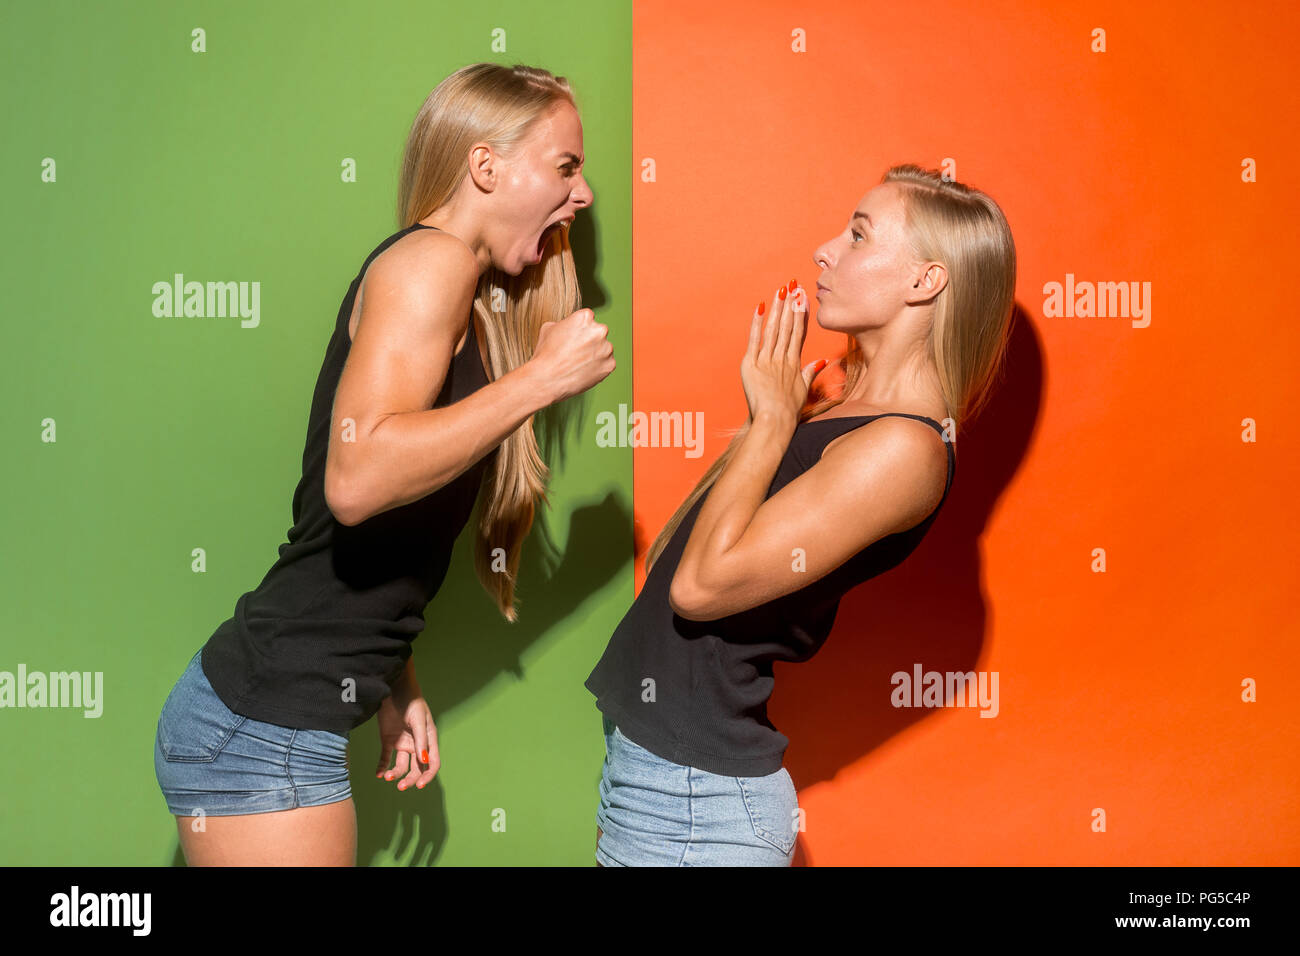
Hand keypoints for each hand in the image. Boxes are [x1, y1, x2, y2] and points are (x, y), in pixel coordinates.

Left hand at [375, 691, 438, 790]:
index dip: (427, 775)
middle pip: (417, 768)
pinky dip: (382, 767)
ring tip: (387, 777)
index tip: (419, 785)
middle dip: (410, 779)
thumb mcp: (418, 719)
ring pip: (401, 766)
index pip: (432, 763)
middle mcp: (417, 744)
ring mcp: (403, 743)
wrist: (393, 688)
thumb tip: (424, 761)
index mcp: (429, 739)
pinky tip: (379, 774)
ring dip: (395, 774)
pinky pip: (386, 758)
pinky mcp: (389, 740)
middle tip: (401, 787)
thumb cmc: (410, 701)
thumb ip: (421, 740)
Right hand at [530, 308, 615, 403]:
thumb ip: (564, 324)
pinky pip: (606, 363)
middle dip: (589, 341)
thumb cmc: (546, 354)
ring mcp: (607, 348)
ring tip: (577, 363)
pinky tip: (583, 370)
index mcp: (585, 317)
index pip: (588, 319)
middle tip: (575, 351)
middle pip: (598, 333)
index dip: (579, 329)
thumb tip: (568, 326)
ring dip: (594, 354)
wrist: (548, 380)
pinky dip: (598, 367)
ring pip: (603, 349)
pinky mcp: (610, 365)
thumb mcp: (549, 328)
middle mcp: (600, 330)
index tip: (574, 337)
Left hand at [741, 281, 826, 421]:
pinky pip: (754, 340)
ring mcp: (766, 360)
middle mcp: (782, 358)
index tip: (803, 298)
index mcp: (794, 363)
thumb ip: (810, 372)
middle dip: (791, 305)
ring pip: (773, 329)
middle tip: (794, 286)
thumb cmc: (788, 410)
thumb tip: (820, 361)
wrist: (774, 421)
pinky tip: (761, 308)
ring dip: (778, 309)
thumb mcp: (802, 389)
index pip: (798, 333)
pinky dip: (757, 324)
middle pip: (787, 327)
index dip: (800, 314)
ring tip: (782, 291)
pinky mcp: (751, 364)